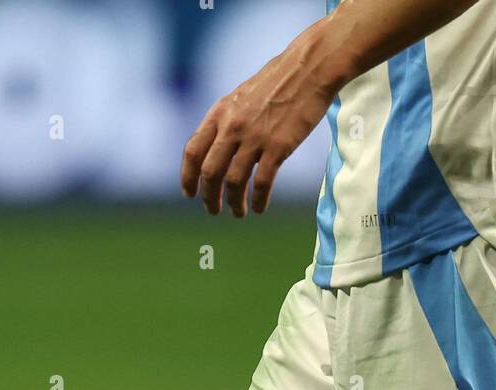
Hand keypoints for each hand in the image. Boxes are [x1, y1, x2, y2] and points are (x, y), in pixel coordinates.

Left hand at [181, 31, 338, 217]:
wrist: (307, 69)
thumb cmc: (277, 83)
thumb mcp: (241, 98)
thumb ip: (227, 122)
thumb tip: (217, 148)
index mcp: (219, 113)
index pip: (193, 151)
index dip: (188, 177)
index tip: (189, 194)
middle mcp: (232, 127)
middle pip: (210, 173)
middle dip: (209, 197)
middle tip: (213, 211)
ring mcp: (255, 138)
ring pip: (234, 182)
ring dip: (234, 203)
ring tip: (238, 213)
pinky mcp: (278, 147)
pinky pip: (261, 183)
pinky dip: (258, 200)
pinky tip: (259, 208)